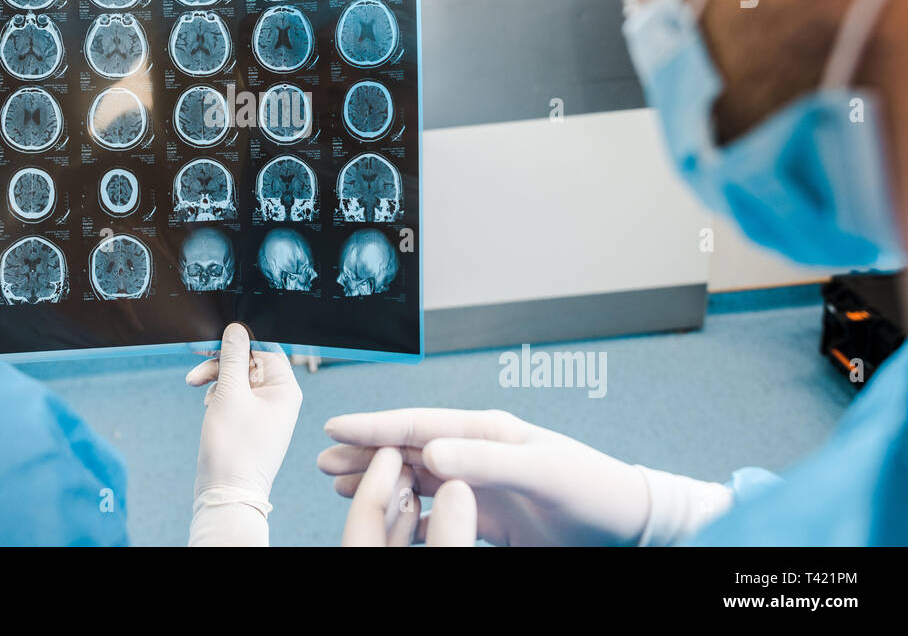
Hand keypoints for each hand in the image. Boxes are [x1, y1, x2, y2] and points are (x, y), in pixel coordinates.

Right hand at [188, 323, 301, 506]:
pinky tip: (208, 406)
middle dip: (222, 363)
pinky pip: (234, 396)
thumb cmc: (233, 447)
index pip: (265, 348)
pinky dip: (218, 395)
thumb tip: (237, 329)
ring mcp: (264, 412)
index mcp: (285, 389)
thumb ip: (233, 357)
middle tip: (197, 365)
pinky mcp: (248, 422)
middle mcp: (279, 398)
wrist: (226, 494)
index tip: (213, 340)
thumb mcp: (230, 394)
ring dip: (216, 379)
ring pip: (238, 378)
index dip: (239, 342)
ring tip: (198, 389)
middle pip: (249, 362)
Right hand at [319, 408, 649, 545]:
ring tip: (340, 485)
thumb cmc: (593, 487)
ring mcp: (480, 485)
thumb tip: (430, 451)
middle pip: (408, 450)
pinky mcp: (489, 517)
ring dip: (379, 481)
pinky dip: (408, 517)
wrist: (628, 525)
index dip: (374, 426)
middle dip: (364, 452)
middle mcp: (477, 453)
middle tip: (322, 460)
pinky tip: (389, 522)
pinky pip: (437, 513)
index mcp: (487, 431)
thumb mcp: (541, 469)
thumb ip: (486, 458)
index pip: (419, 425)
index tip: (335, 427)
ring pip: (416, 480)